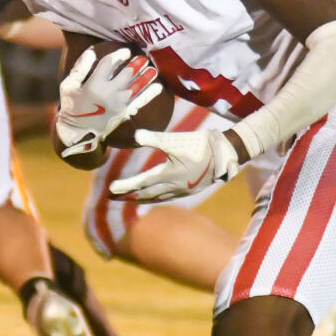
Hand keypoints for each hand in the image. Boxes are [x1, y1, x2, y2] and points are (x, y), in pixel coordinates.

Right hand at [56, 45, 162, 157]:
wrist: (78, 132)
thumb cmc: (71, 106)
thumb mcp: (68, 86)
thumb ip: (80, 68)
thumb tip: (91, 52)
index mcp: (94, 85)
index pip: (109, 64)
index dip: (118, 56)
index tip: (126, 51)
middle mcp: (108, 94)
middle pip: (126, 74)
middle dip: (136, 64)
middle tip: (144, 57)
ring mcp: (118, 104)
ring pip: (136, 87)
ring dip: (146, 76)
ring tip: (153, 68)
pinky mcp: (124, 114)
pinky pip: (139, 102)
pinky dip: (149, 94)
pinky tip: (158, 87)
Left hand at [109, 127, 238, 202]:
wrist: (225, 155)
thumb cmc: (200, 145)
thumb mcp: (175, 140)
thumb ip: (154, 138)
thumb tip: (135, 136)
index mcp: (167, 174)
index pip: (141, 182)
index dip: (125, 186)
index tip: (111, 189)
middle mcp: (172, 186)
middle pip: (146, 194)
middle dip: (129, 196)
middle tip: (114, 196)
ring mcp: (181, 191)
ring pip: (157, 198)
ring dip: (142, 198)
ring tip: (130, 199)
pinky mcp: (189, 190)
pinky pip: (167, 197)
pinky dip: (156, 198)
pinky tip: (154, 196)